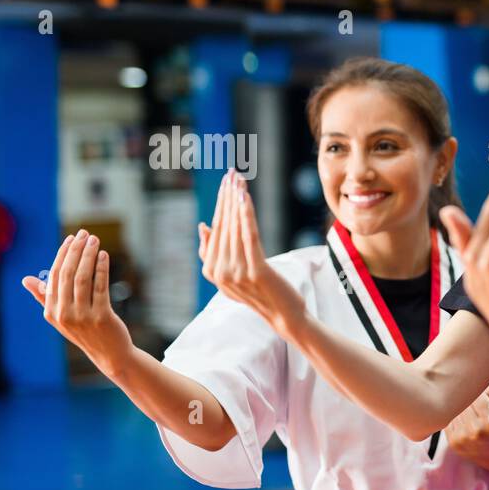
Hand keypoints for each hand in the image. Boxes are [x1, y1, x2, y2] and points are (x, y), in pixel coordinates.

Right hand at [21, 230, 131, 374]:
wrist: (109, 354)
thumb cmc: (85, 331)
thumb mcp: (61, 317)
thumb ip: (45, 297)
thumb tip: (26, 280)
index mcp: (51, 311)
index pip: (53, 276)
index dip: (63, 255)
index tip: (71, 239)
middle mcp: (63, 314)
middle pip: (67, 274)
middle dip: (76, 250)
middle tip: (85, 233)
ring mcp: (82, 316)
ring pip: (83, 278)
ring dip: (89, 255)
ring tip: (95, 240)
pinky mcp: (101, 316)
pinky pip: (100, 287)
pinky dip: (101, 268)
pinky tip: (104, 256)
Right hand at [199, 170, 303, 334]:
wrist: (285, 316)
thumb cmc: (262, 292)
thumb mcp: (233, 274)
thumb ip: (215, 253)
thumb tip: (203, 225)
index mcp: (211, 270)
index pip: (215, 230)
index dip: (220, 204)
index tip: (226, 182)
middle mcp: (220, 272)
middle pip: (223, 225)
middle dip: (226, 196)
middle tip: (231, 173)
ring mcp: (236, 272)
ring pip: (235, 227)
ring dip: (236, 200)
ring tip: (238, 179)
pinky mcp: (255, 270)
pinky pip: (249, 236)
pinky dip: (246, 214)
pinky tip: (245, 196)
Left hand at [445, 382, 488, 475]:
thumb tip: (475, 381)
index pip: (478, 397)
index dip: (481, 396)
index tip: (483, 399)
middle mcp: (477, 431)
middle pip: (465, 403)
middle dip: (471, 402)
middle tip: (477, 407)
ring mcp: (463, 438)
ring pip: (456, 411)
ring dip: (463, 411)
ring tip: (473, 417)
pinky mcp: (453, 443)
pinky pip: (449, 421)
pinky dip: (456, 420)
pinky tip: (466, 425)